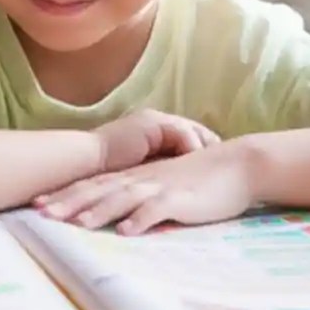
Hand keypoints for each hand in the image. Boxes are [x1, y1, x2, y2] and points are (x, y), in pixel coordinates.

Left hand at [35, 141, 255, 235]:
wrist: (238, 164)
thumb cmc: (201, 178)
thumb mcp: (164, 185)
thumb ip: (140, 197)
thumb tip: (117, 217)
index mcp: (135, 177)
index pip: (93, 185)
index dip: (66, 194)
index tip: (38, 205)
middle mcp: (142, 179)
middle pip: (99, 191)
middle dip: (69, 202)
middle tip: (41, 214)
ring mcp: (161, 187)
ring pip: (123, 198)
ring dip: (99, 211)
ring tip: (76, 224)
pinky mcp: (182, 198)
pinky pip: (158, 209)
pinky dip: (141, 219)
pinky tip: (126, 231)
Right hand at [93, 108, 221, 171]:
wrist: (83, 163)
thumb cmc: (102, 174)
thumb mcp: (136, 174)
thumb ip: (155, 176)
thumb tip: (174, 188)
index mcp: (149, 132)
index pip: (184, 138)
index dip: (201, 150)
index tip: (217, 163)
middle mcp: (153, 122)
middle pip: (193, 130)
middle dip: (209, 144)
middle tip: (226, 157)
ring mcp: (153, 121)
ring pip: (191, 130)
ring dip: (205, 144)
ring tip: (220, 159)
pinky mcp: (151, 125)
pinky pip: (182, 133)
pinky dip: (193, 146)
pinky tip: (202, 158)